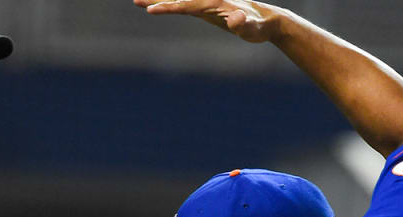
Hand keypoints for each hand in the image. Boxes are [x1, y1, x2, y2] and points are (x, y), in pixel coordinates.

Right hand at [133, 0, 280, 42]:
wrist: (266, 20)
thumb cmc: (259, 26)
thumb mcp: (252, 28)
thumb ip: (243, 24)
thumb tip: (235, 19)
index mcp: (214, 2)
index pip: (186, 5)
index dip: (169, 7)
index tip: (152, 10)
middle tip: (136, 0)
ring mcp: (206, 3)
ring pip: (178, 0)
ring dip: (159, 0)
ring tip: (138, 0)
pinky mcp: (206, 9)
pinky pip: (184, 5)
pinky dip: (171, 4)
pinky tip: (159, 5)